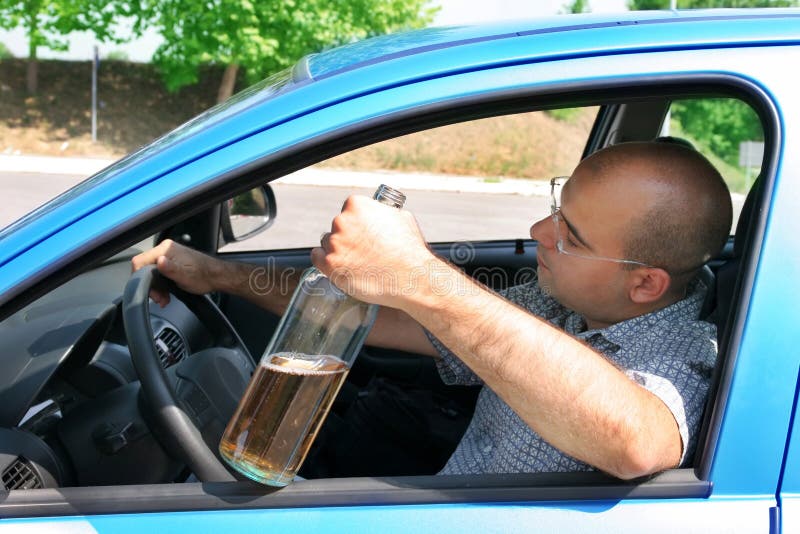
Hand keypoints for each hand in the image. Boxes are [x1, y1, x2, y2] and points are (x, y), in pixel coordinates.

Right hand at [131, 239, 219, 306]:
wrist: (215, 276)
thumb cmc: (203, 275)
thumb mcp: (185, 275)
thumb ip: (170, 268)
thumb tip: (160, 261)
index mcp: (165, 249)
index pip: (140, 261)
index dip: (139, 277)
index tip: (148, 290)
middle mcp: (165, 250)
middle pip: (144, 269)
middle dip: (150, 286)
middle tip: (158, 298)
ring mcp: (167, 256)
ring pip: (150, 274)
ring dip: (155, 289)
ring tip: (163, 299)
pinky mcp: (171, 263)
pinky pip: (158, 275)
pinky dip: (160, 286)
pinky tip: (166, 295)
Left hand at [311, 195, 435, 306]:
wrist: (412, 278)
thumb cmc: (410, 249)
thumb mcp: (400, 217)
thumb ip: (381, 212)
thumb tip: (377, 212)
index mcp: (356, 205)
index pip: (348, 211)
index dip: (357, 223)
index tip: (363, 233)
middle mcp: (342, 221)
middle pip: (337, 227)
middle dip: (348, 237)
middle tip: (364, 250)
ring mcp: (335, 244)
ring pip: (328, 244)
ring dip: (339, 250)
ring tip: (359, 262)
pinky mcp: (330, 266)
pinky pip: (317, 258)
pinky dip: (326, 262)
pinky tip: (339, 265)